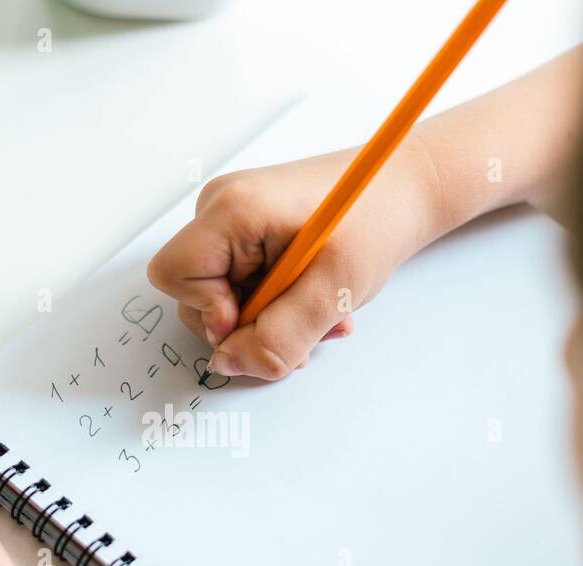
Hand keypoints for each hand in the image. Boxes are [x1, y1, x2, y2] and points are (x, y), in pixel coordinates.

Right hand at [147, 144, 444, 379]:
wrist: (408, 184)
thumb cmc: (376, 217)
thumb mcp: (330, 290)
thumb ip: (277, 336)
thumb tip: (229, 365)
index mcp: (232, 208)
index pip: (175, 275)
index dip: (210, 311)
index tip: (260, 315)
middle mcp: (221, 208)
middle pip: (197, 294)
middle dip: (252, 323)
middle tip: (308, 322)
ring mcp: (233, 219)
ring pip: (226, 296)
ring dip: (272, 319)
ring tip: (323, 311)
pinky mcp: (250, 231)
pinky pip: (245, 285)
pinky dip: (279, 303)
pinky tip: (316, 299)